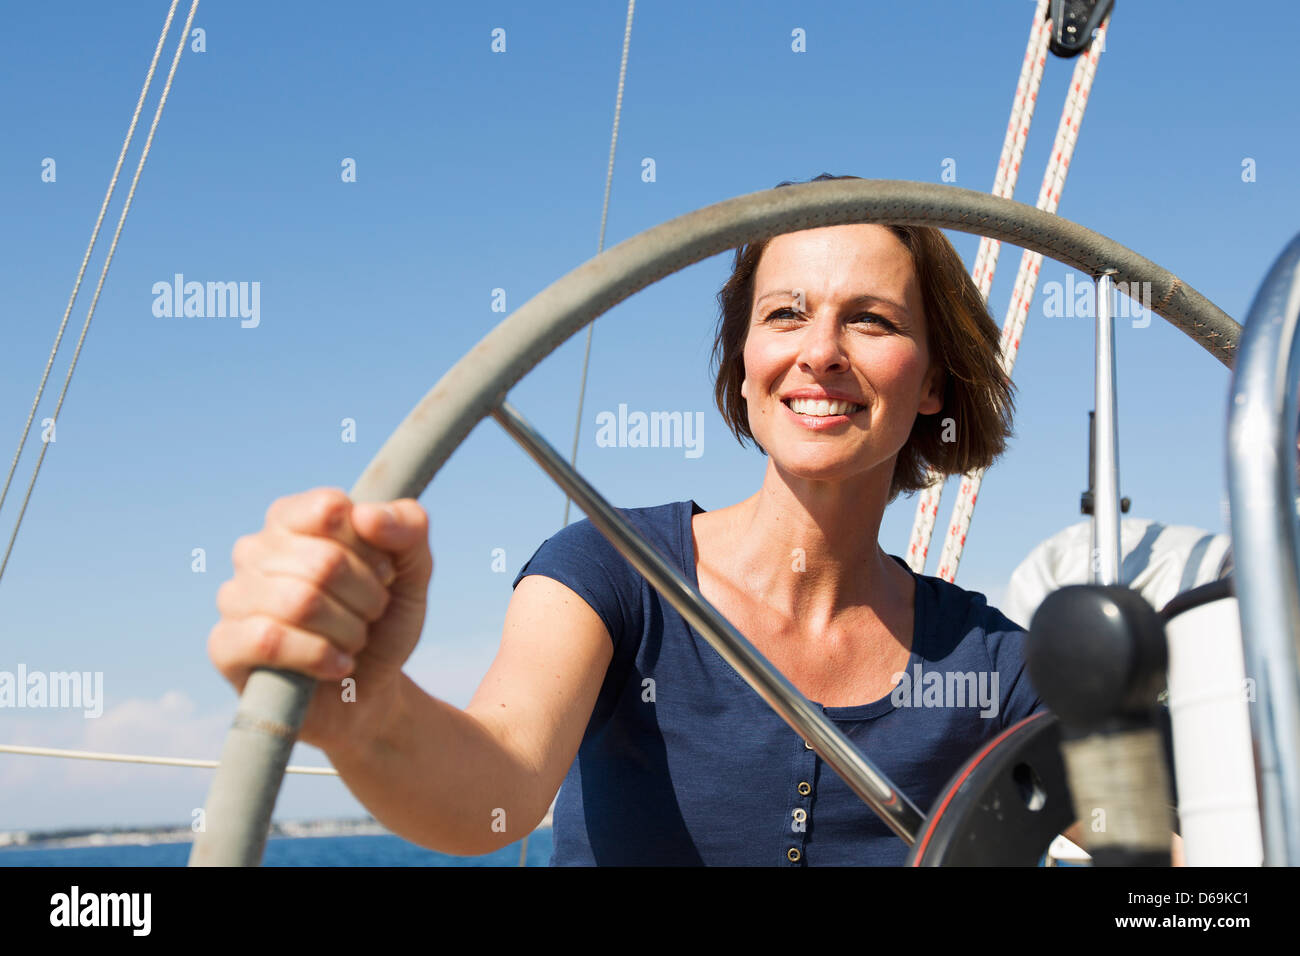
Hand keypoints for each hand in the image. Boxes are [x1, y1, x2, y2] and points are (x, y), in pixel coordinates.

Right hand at [208, 487, 432, 752]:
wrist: (371, 693)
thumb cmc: (383, 622)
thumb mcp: (414, 570)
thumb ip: (409, 527)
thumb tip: (365, 515)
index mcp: (293, 518)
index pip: (330, 510)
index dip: (371, 549)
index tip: (383, 571)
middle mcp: (255, 550)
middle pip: (325, 562)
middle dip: (368, 597)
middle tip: (371, 615)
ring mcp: (234, 597)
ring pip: (301, 601)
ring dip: (349, 630)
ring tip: (353, 641)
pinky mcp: (224, 645)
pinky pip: (269, 639)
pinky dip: (319, 656)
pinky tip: (336, 665)